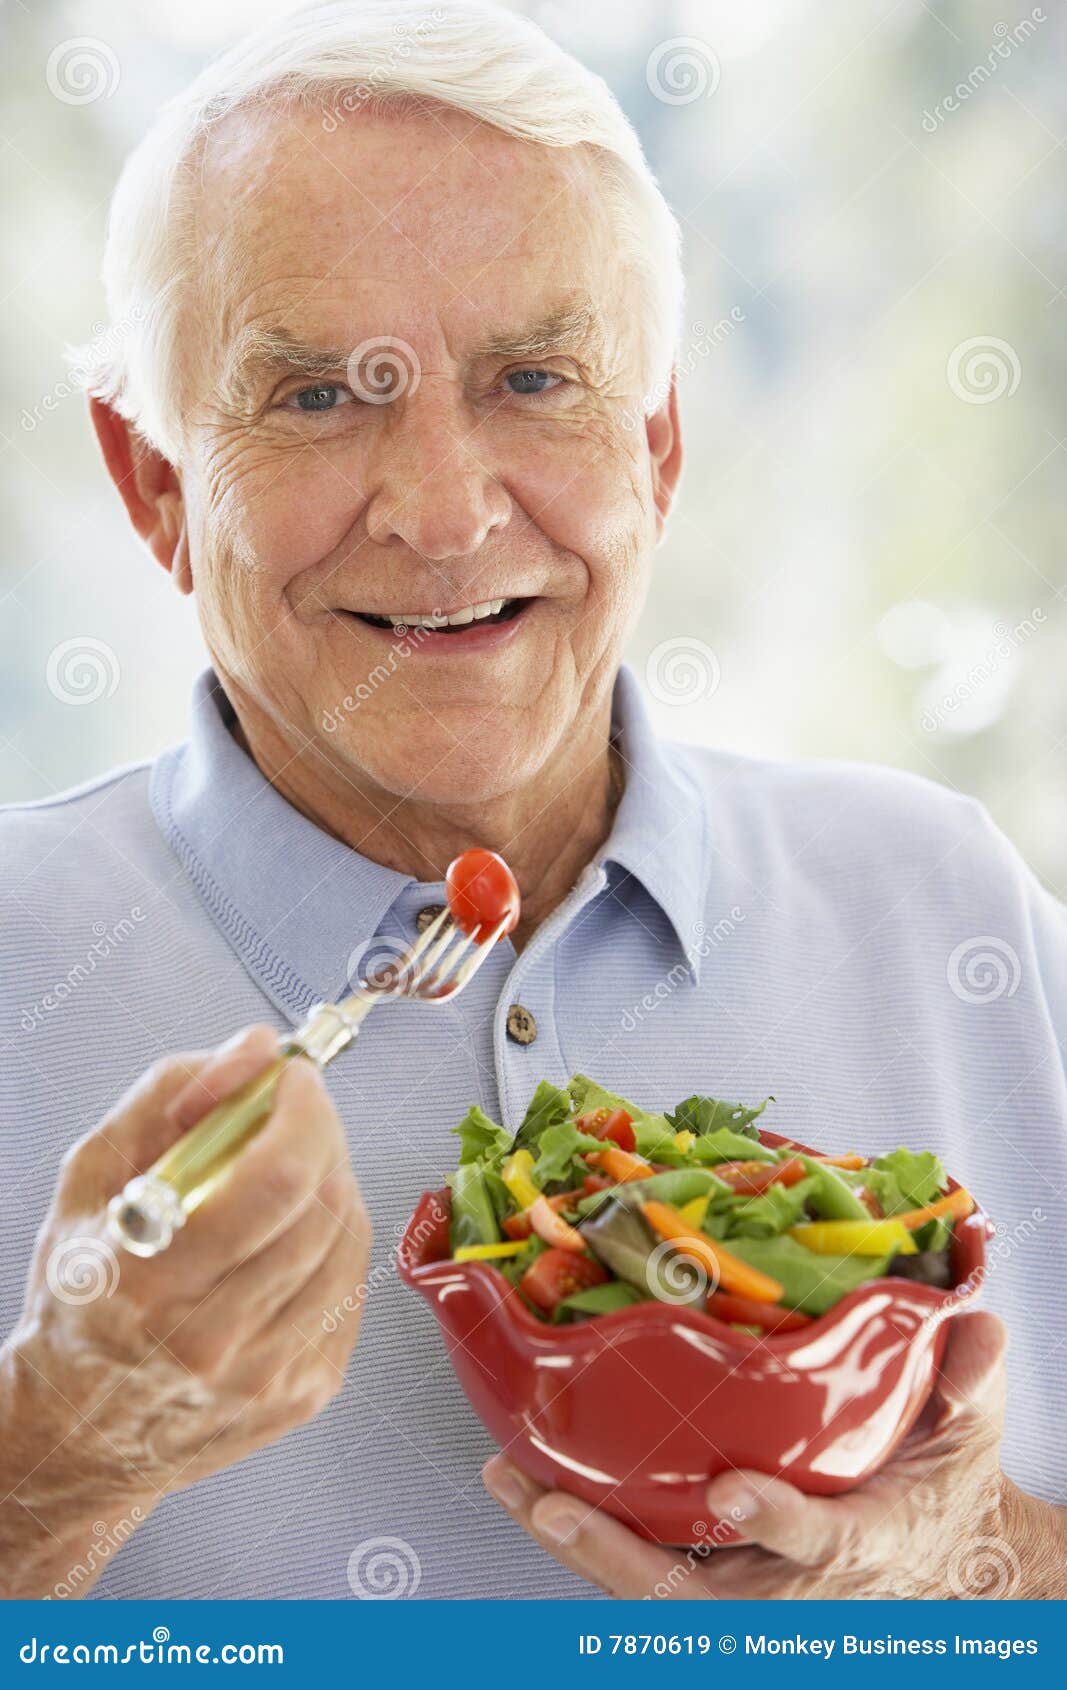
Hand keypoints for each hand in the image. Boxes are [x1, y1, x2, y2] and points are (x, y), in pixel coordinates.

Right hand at [0, 1026, 369, 1595]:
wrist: (77, 1437)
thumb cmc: (83, 1298)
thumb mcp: (89, 1180)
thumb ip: (166, 1093)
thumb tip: (258, 1049)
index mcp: (147, 1276)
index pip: (274, 1179)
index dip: (302, 1112)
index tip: (292, 1081)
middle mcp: (212, 1334)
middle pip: (324, 1202)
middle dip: (321, 1132)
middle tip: (296, 1113)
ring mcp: (267, 1371)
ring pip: (348, 1237)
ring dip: (332, 1183)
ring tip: (288, 1177)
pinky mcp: (305, 1393)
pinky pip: (352, 1285)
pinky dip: (335, 1241)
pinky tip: (293, 1236)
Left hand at [484, 1311, 1064, 1598]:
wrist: (937, 1556)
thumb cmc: (942, 1489)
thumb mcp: (970, 1434)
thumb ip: (969, 1380)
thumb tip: (973, 1326)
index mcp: (861, 1543)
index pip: (818, 1541)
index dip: (776, 1521)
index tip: (735, 1489)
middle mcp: (788, 1579)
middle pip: (693, 1593)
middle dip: (618, 1557)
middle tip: (554, 1505)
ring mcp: (741, 1581)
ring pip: (649, 1584)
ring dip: (577, 1540)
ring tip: (509, 1480)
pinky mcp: (708, 1568)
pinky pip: (638, 1560)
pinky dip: (582, 1529)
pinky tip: (525, 1480)